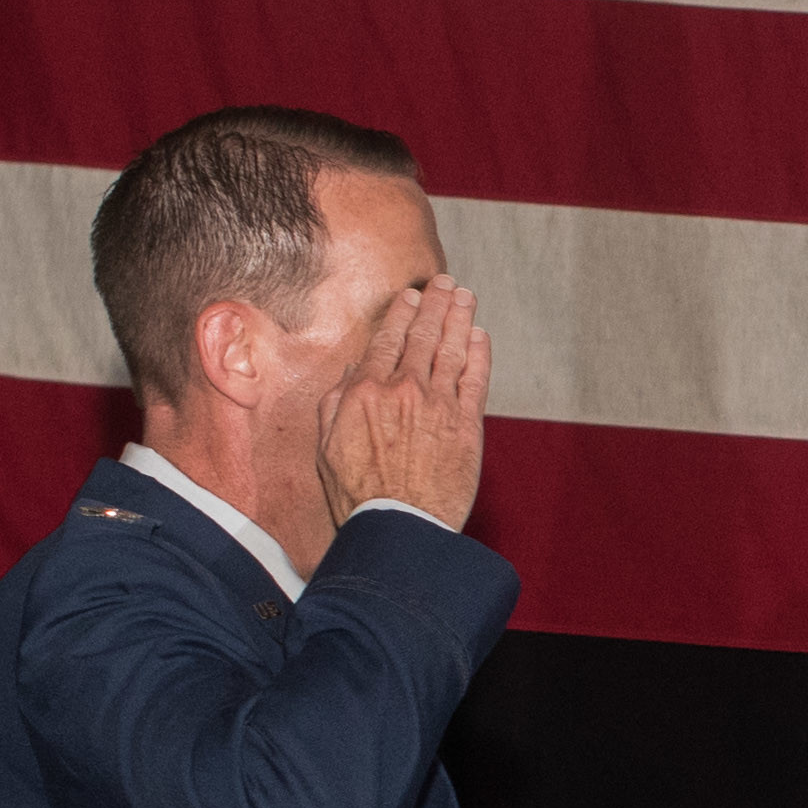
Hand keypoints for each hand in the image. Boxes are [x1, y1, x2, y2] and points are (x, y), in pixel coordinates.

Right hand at [317, 275, 490, 539]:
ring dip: (460, 318)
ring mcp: (438, 405)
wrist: (398, 524)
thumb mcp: (326, 445)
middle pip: (422, 335)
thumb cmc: (356, 493)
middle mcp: (403, 390)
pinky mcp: (466, 425)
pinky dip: (479, 354)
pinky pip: (476, 380)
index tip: (411, 296)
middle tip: (445, 283)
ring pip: (452, 350)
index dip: (401, 313)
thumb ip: (336, 403)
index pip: (386, 339)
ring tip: (465, 297)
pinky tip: (480, 337)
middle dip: (435, 304)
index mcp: (365, 391)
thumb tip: (351, 373)